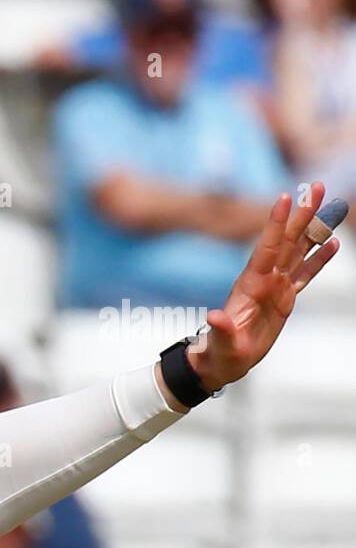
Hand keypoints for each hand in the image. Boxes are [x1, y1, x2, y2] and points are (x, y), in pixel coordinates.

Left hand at [187, 181, 339, 393]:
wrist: (224, 361)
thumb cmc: (220, 354)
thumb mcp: (221, 344)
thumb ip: (220, 330)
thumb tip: (213, 317)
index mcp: (251, 285)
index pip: (265, 248)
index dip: (275, 224)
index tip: (285, 197)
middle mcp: (264, 280)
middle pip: (286, 241)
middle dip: (301, 214)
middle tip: (314, 186)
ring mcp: (276, 287)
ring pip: (298, 251)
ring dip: (313, 228)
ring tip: (329, 204)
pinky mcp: (285, 298)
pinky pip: (305, 273)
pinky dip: (319, 259)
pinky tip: (333, 243)